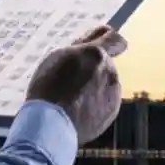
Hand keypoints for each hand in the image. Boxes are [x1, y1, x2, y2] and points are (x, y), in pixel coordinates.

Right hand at [25, 25, 127, 145]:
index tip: (100, 44)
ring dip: (94, 88)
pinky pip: (104, 102)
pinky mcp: (111, 112)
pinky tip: (77, 111)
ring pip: (105, 84)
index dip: (108, 40)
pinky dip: (94, 104)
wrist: (52, 125)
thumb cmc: (49, 88)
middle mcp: (110, 72)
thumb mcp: (58, 57)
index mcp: (96, 54)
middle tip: (70, 79)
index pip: (115, 40)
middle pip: (104, 65)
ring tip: (71, 99)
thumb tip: (94, 40)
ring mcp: (113, 93)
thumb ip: (80, 48)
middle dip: (92, 69)